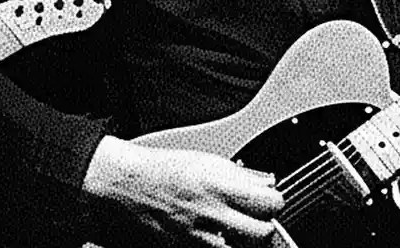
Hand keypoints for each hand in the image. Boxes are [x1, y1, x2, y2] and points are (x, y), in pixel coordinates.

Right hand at [82, 136, 283, 246]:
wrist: (126, 184)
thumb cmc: (162, 169)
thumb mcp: (205, 160)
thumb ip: (239, 175)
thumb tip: (266, 184)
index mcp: (218, 184)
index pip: (270, 203)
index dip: (272, 202)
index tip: (267, 201)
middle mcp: (211, 212)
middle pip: (261, 233)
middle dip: (262, 226)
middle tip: (253, 219)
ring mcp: (198, 236)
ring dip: (242, 241)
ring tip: (233, 230)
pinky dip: (221, 246)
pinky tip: (216, 238)